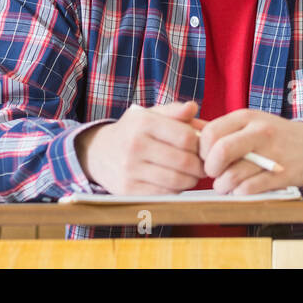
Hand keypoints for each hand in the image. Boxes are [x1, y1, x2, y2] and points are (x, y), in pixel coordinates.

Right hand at [77, 100, 204, 193]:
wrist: (98, 153)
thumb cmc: (133, 131)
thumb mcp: (150, 114)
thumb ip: (174, 111)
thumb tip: (193, 107)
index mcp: (143, 122)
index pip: (186, 137)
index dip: (201, 145)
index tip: (204, 148)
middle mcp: (135, 145)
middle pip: (184, 161)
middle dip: (200, 166)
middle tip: (204, 166)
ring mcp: (130, 169)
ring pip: (176, 180)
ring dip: (191, 180)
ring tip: (192, 175)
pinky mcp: (128, 190)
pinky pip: (163, 194)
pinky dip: (176, 190)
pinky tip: (175, 183)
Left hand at [198, 109, 302, 194]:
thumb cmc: (273, 135)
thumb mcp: (249, 122)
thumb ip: (221, 128)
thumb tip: (188, 132)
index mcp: (246, 117)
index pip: (210, 133)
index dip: (201, 151)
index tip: (205, 158)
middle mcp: (258, 132)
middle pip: (220, 152)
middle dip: (210, 169)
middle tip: (213, 173)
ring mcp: (271, 154)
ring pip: (233, 176)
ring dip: (223, 186)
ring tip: (226, 185)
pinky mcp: (281, 175)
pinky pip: (249, 190)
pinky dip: (239, 194)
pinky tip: (241, 189)